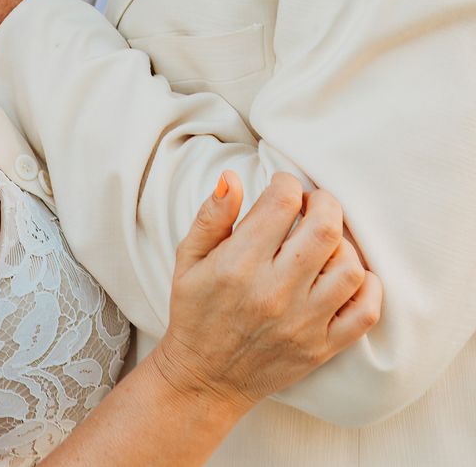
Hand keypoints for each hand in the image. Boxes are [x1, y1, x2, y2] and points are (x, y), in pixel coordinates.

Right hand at [153, 173, 381, 415]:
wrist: (205, 379)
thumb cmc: (195, 312)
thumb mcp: (189, 258)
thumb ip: (212, 215)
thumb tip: (233, 178)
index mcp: (239, 264)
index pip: (282, 203)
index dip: (286, 183)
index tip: (282, 186)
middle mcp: (275, 292)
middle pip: (325, 229)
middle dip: (324, 202)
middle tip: (312, 203)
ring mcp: (304, 323)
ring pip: (349, 267)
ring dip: (342, 244)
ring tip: (324, 241)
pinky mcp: (322, 348)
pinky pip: (364, 313)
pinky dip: (368, 287)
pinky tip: (348, 274)